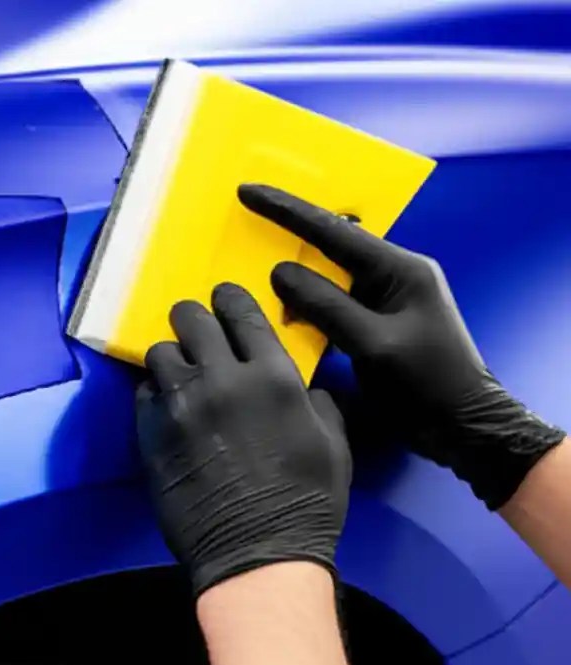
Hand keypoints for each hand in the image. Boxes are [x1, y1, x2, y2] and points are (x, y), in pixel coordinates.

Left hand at [136, 284, 350, 595]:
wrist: (257, 554)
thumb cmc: (307, 503)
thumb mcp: (334, 444)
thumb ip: (315, 402)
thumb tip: (302, 386)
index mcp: (273, 377)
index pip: (242, 313)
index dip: (230, 298)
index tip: (222, 296)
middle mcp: (222, 380)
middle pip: (192, 321)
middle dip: (192, 319)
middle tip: (194, 326)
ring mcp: (181, 405)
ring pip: (161, 352)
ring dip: (171, 357)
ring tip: (179, 370)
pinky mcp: (151, 433)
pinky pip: (144, 392)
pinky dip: (155, 393)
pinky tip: (167, 404)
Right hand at [240, 183, 565, 509]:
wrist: (464, 428)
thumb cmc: (426, 385)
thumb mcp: (372, 344)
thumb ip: (326, 305)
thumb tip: (280, 273)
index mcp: (400, 269)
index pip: (334, 231)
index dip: (287, 210)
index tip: (247, 192)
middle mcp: (393, 275)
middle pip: (331, 245)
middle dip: (288, 233)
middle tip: (244, 220)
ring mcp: (385, 299)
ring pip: (329, 274)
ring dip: (294, 274)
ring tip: (252, 267)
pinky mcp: (376, 323)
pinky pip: (332, 301)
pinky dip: (305, 303)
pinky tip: (281, 311)